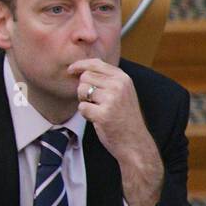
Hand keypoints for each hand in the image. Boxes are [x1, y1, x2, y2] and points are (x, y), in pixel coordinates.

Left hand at [67, 58, 162, 205]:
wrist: (135, 143)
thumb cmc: (125, 118)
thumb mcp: (123, 93)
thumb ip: (108, 80)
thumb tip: (82, 69)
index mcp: (123, 79)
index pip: (96, 63)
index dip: (80, 65)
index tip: (71, 70)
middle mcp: (118, 86)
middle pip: (85, 77)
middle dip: (83, 89)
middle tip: (94, 102)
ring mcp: (111, 99)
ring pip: (81, 91)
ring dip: (84, 101)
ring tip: (98, 110)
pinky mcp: (103, 114)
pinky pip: (81, 107)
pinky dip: (85, 114)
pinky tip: (98, 119)